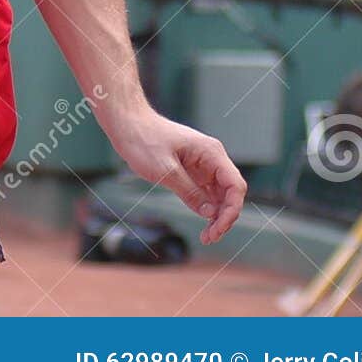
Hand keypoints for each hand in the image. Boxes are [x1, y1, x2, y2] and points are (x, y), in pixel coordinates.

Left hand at [101, 105, 245, 243]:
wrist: (125, 123)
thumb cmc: (143, 141)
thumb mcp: (165, 171)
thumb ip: (190, 192)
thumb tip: (210, 214)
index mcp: (211, 153)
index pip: (235, 186)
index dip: (232, 210)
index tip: (218, 229)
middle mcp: (212, 158)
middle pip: (230, 193)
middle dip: (224, 217)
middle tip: (209, 238)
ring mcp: (202, 165)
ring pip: (219, 195)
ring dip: (216, 216)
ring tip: (206, 236)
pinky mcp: (192, 171)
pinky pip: (206, 192)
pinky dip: (206, 208)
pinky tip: (202, 222)